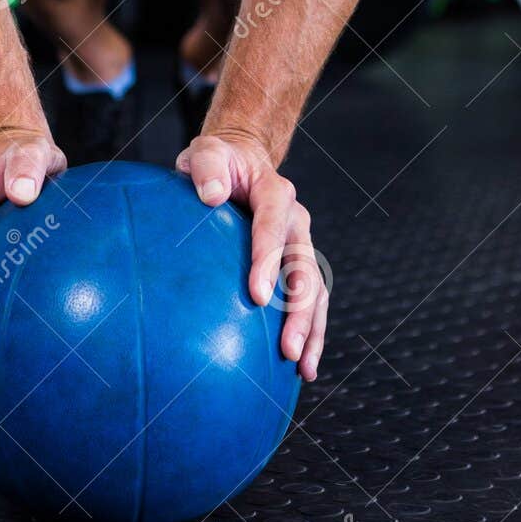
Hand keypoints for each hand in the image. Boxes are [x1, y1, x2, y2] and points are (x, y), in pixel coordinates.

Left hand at [176, 131, 326, 382]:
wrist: (242, 161)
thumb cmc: (218, 161)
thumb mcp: (206, 153)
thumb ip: (206, 168)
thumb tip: (210, 197)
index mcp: (275, 193)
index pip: (272, 227)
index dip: (267, 261)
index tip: (257, 297)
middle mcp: (295, 221)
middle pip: (305, 268)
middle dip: (299, 311)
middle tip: (287, 349)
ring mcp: (299, 244)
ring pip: (315, 290)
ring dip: (311, 329)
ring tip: (302, 368)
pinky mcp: (295, 264)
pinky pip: (309, 300)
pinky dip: (309, 331)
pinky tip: (300, 365)